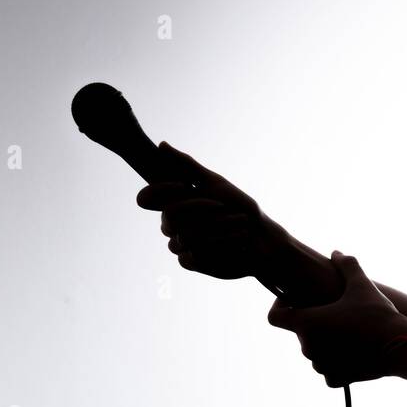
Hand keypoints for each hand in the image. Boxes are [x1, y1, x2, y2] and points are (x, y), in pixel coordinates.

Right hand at [136, 142, 286, 279]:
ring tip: (238, 226)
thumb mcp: (215, 182)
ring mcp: (180, 244)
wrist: (260, 236)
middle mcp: (174, 224)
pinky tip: (233, 244)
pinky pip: (189, 257)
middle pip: (168, 217)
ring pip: (182, 237)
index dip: (160, 191)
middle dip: (202, 209)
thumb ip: (186, 165)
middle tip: (224, 207)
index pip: (146, 198)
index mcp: (176, 203)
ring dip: (217, 229)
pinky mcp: (191, 262)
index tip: (183, 186)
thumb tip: (161, 145)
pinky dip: (216, 247)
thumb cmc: (239, 206)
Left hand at [267, 251, 406, 386]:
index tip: (297, 298)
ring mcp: (322, 365)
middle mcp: (309, 347)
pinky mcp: (336, 378)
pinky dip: (335, 361)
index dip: (281, 305)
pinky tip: (353, 350)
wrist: (400, 347)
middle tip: (336, 309)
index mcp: (307, 323)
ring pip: (314, 350)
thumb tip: (336, 253)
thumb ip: (346, 265)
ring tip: (348, 329)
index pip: (275, 317)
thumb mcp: (361, 284)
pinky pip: (327, 369)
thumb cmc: (377, 314)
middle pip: (300, 331)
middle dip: (313, 320)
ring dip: (325, 341)